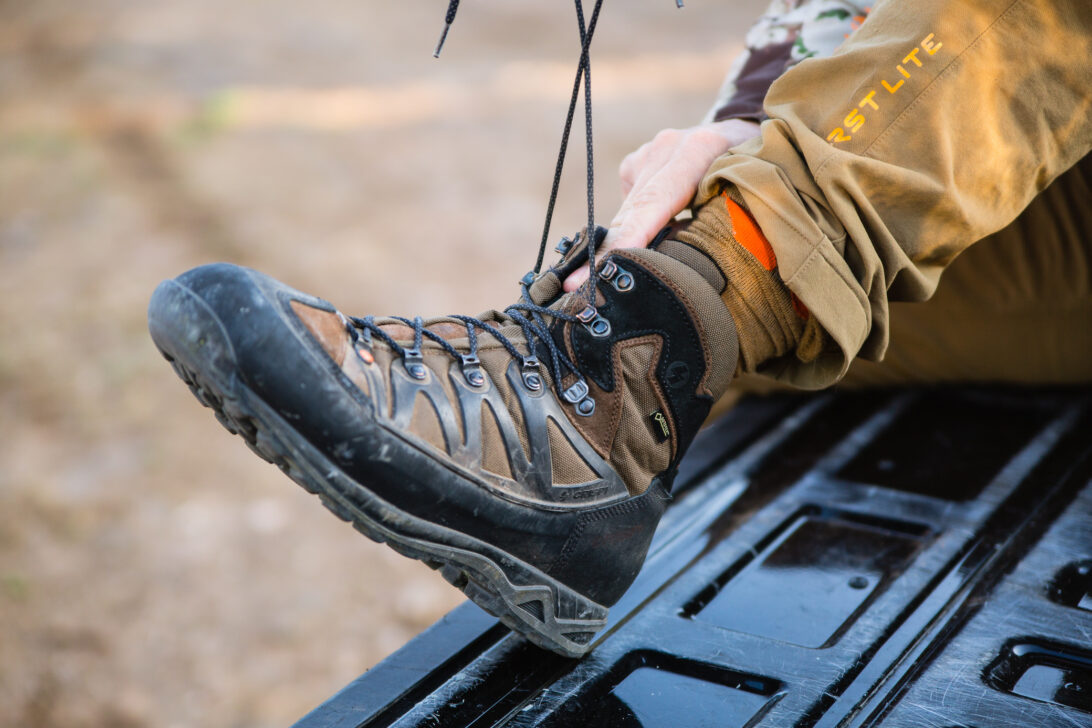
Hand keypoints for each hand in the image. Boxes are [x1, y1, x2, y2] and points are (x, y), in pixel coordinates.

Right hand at [564, 118, 760, 291]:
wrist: (752, 125)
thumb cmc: (764, 166)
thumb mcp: (759, 190)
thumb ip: (729, 219)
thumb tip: (695, 271)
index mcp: (699, 150)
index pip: (655, 202)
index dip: (629, 237)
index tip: (604, 265)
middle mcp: (667, 146)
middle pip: (632, 210)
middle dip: (603, 252)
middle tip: (575, 287)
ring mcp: (649, 152)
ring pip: (629, 211)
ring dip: (619, 246)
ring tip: (592, 280)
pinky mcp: (638, 162)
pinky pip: (632, 203)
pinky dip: (638, 227)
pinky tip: (653, 235)